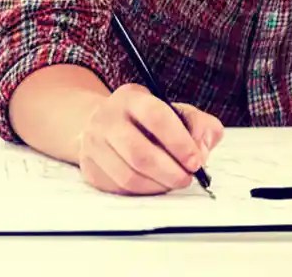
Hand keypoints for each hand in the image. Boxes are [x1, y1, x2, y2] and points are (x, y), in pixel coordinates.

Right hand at [76, 83, 223, 195]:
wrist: (105, 124)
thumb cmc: (147, 121)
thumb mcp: (175, 111)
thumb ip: (200, 125)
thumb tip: (202, 150)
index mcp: (131, 98)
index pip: (156, 117)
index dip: (179, 142)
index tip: (196, 161)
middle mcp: (106, 118)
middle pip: (139, 153)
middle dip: (170, 172)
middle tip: (186, 178)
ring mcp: (93, 144)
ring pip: (128, 176)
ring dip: (158, 186)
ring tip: (172, 182)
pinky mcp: (89, 168)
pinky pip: (119, 189)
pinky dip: (143, 192)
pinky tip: (154, 185)